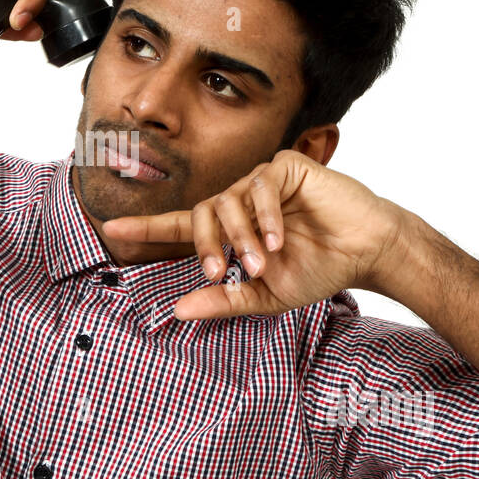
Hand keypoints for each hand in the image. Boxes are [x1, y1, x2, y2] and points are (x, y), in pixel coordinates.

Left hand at [101, 150, 409, 319]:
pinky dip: (265, 216)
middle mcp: (241, 201)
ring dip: (240, 236)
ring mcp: (262, 181)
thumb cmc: (321, 269)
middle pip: (201, 213)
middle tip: (217, 271)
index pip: (182, 225)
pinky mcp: (286, 166)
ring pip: (228, 200)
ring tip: (261, 262)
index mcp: (232, 229)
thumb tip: (177, 312)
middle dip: (204, 245)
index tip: (111, 227)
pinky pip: (260, 186)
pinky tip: (279, 239)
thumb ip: (224, 300)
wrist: (366, 251)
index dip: (148, 226)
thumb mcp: (267, 295)